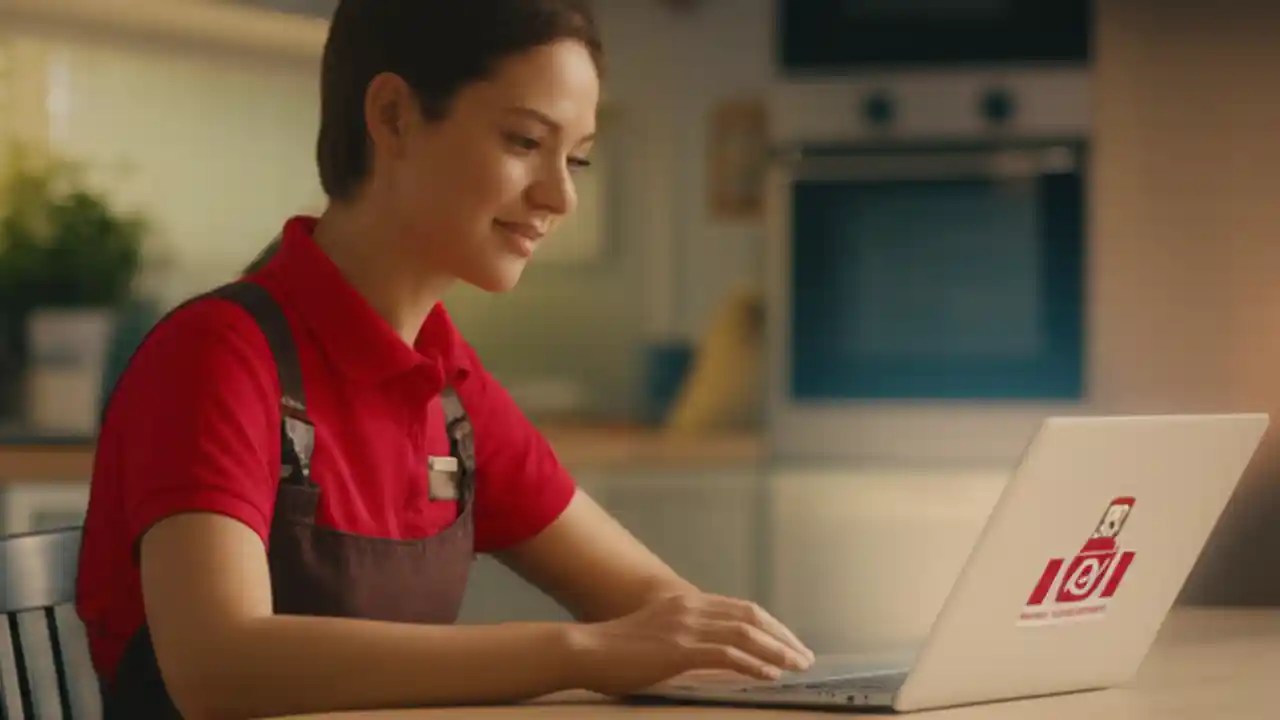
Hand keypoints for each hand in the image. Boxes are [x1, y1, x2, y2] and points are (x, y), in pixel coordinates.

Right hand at [563, 591, 815, 695]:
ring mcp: (685, 626)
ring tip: (796, 667)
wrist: (586, 651)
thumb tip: (719, 659)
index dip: (771, 625)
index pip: (741, 608)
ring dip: (776, 650)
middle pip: (750, 616)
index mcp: (687, 603)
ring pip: (745, 633)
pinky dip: (753, 663)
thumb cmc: (616, 651)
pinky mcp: (679, 648)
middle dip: (782, 637)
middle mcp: (690, 607)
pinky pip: (727, 653)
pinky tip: (769, 675)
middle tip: (804, 657)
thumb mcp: (657, 637)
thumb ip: (686, 640)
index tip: (789, 643)